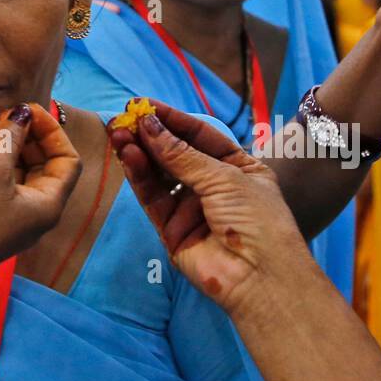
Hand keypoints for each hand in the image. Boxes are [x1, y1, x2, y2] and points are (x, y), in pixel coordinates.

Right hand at [0, 103, 81, 280]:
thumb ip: (10, 138)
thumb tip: (23, 112)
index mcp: (48, 204)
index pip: (66, 160)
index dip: (51, 131)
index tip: (28, 111)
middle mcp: (33, 209)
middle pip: (38, 160)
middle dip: (19, 134)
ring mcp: (7, 210)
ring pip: (10, 166)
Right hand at [109, 101, 312, 316]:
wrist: (260, 275)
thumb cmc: (257, 219)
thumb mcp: (224, 176)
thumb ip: (182, 154)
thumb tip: (149, 125)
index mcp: (239, 168)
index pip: (201, 136)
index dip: (173, 120)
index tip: (145, 105)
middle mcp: (214, 187)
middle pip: (176, 155)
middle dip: (151, 136)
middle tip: (125, 117)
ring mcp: (192, 209)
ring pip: (160, 176)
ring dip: (140, 154)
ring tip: (120, 134)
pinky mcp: (172, 230)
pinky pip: (153, 198)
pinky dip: (140, 177)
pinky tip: (129, 156)